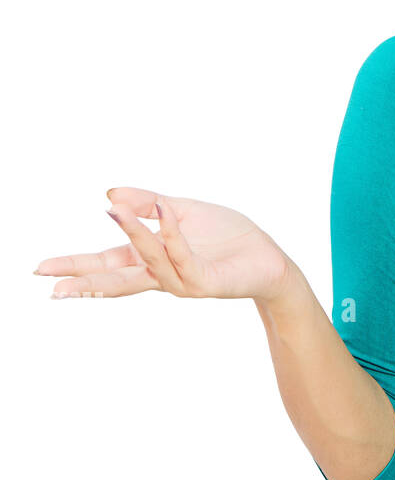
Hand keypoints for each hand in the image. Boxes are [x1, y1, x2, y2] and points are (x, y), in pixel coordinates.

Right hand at [35, 187, 293, 301]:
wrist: (267, 258)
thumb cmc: (228, 238)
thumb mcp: (183, 211)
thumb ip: (148, 203)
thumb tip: (109, 194)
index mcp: (153, 257)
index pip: (108, 262)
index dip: (77, 266)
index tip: (43, 270)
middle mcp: (162, 274)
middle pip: (115, 278)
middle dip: (84, 279)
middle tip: (51, 285)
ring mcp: (182, 281)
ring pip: (148, 262)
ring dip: (132, 235)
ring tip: (113, 212)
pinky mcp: (204, 281)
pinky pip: (183, 257)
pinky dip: (171, 234)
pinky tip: (165, 212)